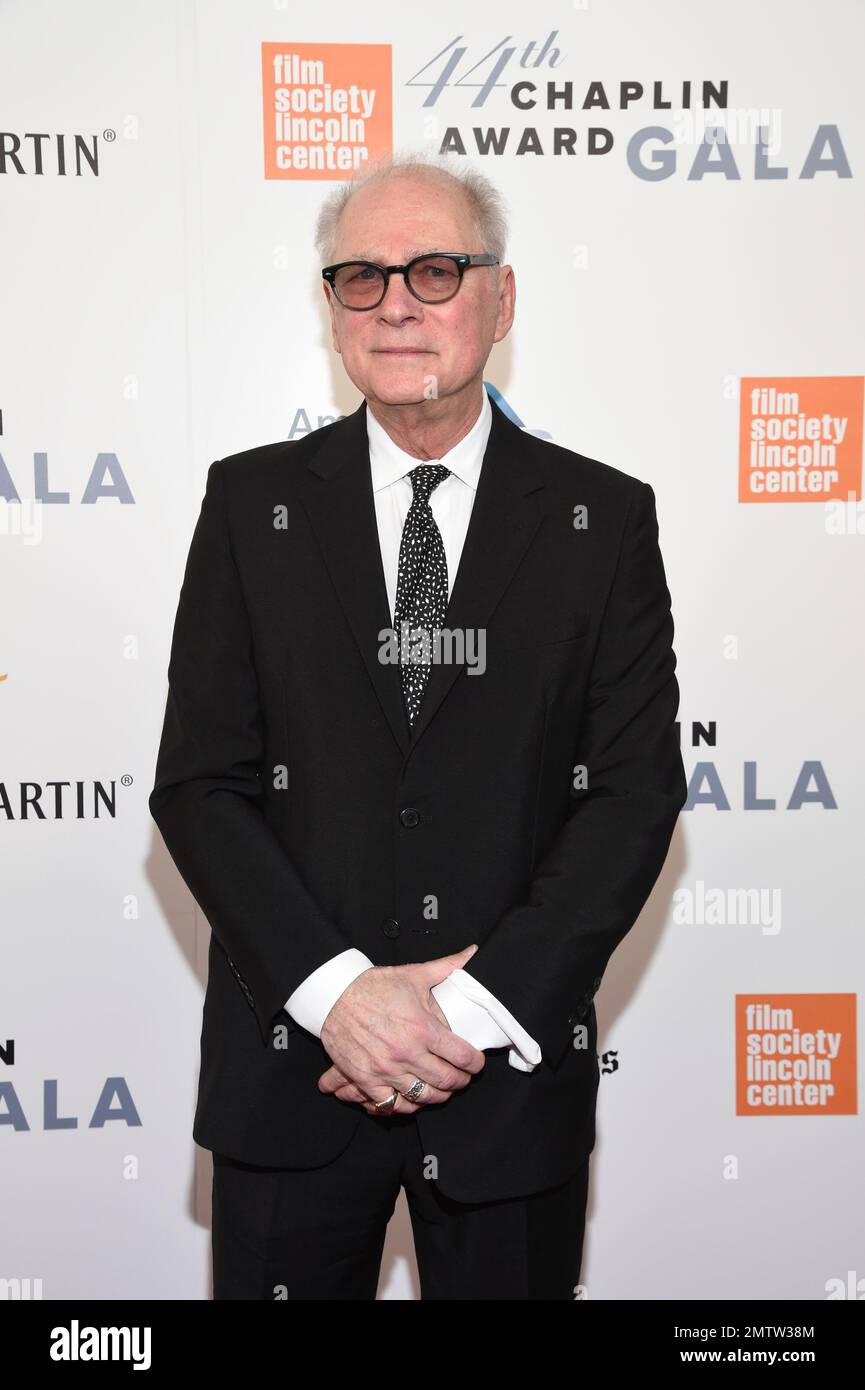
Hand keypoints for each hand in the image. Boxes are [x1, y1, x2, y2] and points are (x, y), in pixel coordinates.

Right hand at [318, 944, 484, 1114]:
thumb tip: (471, 954)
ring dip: (438, 1095)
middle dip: (461, 1081)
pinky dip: (406, 1106)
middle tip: (463, 1077)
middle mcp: (407, 1053)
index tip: (476, 1063)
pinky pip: (392, 1105)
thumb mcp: (414, 975)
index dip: (475, 1063)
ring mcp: (386, 1070)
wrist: (334, 995)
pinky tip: (413, 1098)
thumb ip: (447, 967)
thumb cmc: (373, 986)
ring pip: (424, 1096)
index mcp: (422, 1028)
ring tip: (442, 1088)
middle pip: (447, 1080)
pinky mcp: (366, 1080)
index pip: (462, 1056)